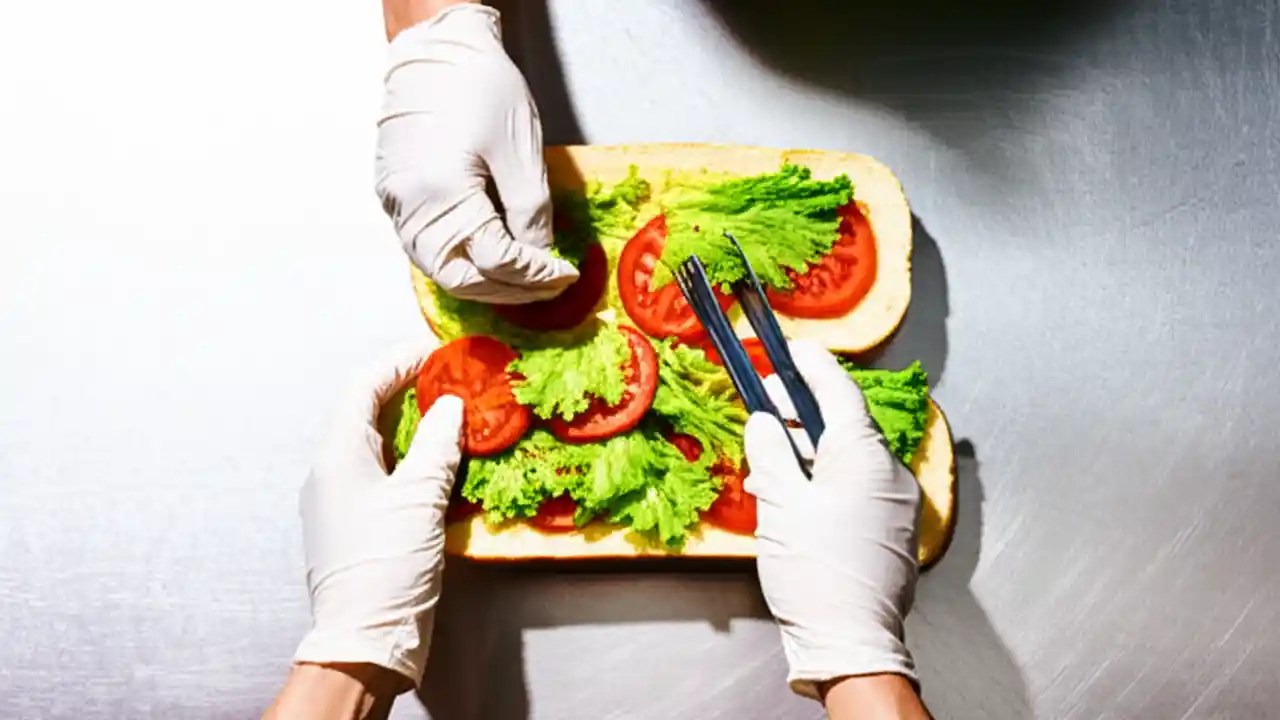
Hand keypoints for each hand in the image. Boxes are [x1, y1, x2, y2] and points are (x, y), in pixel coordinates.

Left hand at [294, 340, 462, 687]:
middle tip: (454, 381)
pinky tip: (443, 465)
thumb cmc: (386, 566)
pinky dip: (413, 459)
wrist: (365, 640)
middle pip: (369, 412)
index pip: (364, 385)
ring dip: (415, 426)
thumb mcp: (419, 498)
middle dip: (411, 391)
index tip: (439, 352)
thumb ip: (437, 445)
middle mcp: (332, 471)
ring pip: (378, 444)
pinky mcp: (358, 526)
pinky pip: (384, 474)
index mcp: (338, 455)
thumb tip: (451, 406)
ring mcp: (342, 500)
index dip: (400, 361)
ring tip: (456, 417)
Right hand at [374, 4, 577, 303]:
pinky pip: (426, 246)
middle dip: (508, 290)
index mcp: (442, 194)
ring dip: (484, 281)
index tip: (565, 274)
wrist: (435, 46)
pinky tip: (491, 256)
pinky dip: (461, 259)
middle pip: (460, 278)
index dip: (535, 273)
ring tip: (523, 279)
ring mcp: (395, 203)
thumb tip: (538, 256)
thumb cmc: (479, 86)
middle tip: (547, 286)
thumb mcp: (520, 149)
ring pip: (439, 269)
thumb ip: (530, 212)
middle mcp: (410, 207)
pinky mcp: (393, 195)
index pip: (495, 259)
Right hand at [745, 341, 920, 699]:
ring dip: (810, 447)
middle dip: (802, 410)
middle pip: (843, 423)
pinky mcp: (893, 528)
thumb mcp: (779, 504)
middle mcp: (890, 472)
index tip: (793, 348)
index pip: (838, 391)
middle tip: (765, 403)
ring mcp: (897, 502)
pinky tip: (796, 491)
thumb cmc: (815, 574)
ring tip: (770, 456)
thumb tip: (762, 422)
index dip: (812, 365)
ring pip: (850, 456)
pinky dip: (827, 476)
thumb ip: (770, 453)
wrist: (851, 641)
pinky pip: (859, 484)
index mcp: (864, 456)